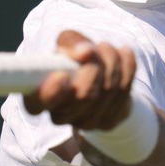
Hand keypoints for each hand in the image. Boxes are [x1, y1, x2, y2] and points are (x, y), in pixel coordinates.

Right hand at [23, 30, 137, 130]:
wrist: (99, 77)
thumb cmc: (75, 60)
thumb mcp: (67, 45)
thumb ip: (70, 43)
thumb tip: (85, 52)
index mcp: (40, 96)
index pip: (36, 103)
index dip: (51, 92)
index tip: (62, 75)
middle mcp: (59, 115)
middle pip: (83, 95)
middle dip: (95, 65)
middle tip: (93, 49)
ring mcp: (85, 122)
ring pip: (108, 90)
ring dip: (112, 61)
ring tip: (106, 48)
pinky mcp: (108, 122)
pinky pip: (125, 90)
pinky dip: (127, 66)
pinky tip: (124, 54)